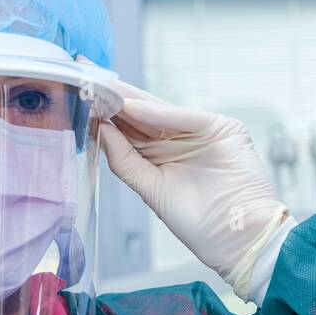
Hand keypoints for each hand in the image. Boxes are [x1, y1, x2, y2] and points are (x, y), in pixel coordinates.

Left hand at [97, 76, 287, 297]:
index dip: (104, 114)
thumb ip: (125, 161)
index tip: (79, 98)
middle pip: (141, 115)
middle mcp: (177, 140)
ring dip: (131, 100)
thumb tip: (101, 130)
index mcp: (159, 156)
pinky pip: (185, 117)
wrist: (236, 237)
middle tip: (86, 77)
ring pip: (160, 112)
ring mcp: (199, 132)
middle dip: (114, 97)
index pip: (127, 129)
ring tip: (102, 89)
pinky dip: (159, 114)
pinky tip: (132, 107)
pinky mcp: (222, 128)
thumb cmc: (197, 222)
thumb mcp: (150, 190)